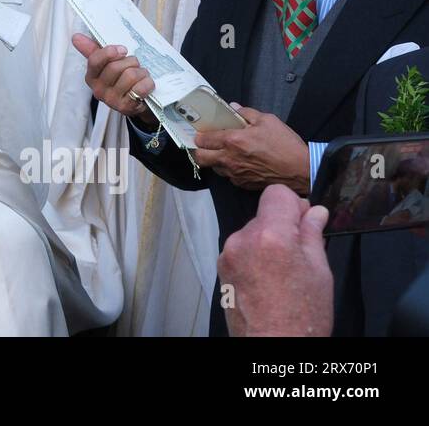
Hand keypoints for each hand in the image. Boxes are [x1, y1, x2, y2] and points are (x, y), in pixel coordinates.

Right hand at [70, 34, 158, 128]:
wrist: (138, 102)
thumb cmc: (122, 79)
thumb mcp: (107, 64)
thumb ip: (92, 50)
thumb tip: (75, 37)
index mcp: (92, 77)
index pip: (95, 61)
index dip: (109, 52)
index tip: (123, 49)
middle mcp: (98, 90)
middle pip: (115, 67)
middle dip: (131, 62)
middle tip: (135, 65)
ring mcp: (112, 100)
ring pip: (130, 75)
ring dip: (141, 72)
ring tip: (142, 75)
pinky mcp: (126, 107)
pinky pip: (140, 88)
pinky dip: (147, 83)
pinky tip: (145, 85)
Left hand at [192, 105, 309, 193]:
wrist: (301, 170)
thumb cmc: (285, 144)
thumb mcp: (268, 121)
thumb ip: (246, 113)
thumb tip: (233, 107)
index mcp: (233, 141)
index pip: (203, 140)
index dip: (200, 135)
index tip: (202, 132)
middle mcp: (229, 159)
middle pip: (200, 157)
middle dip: (200, 150)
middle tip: (207, 144)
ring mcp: (235, 174)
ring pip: (214, 168)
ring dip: (215, 160)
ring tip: (225, 153)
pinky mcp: (243, 184)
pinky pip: (228, 176)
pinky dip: (229, 170)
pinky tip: (239, 163)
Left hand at [218, 183, 331, 335]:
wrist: (274, 345)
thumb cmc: (303, 316)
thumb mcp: (319, 271)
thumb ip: (313, 235)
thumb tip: (316, 212)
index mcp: (270, 235)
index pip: (276, 193)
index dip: (295, 204)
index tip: (305, 222)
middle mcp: (243, 239)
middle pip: (264, 215)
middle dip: (283, 228)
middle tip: (300, 255)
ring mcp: (228, 253)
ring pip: (252, 233)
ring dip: (267, 243)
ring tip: (283, 273)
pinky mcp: (221, 267)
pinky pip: (241, 249)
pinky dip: (254, 256)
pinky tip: (267, 280)